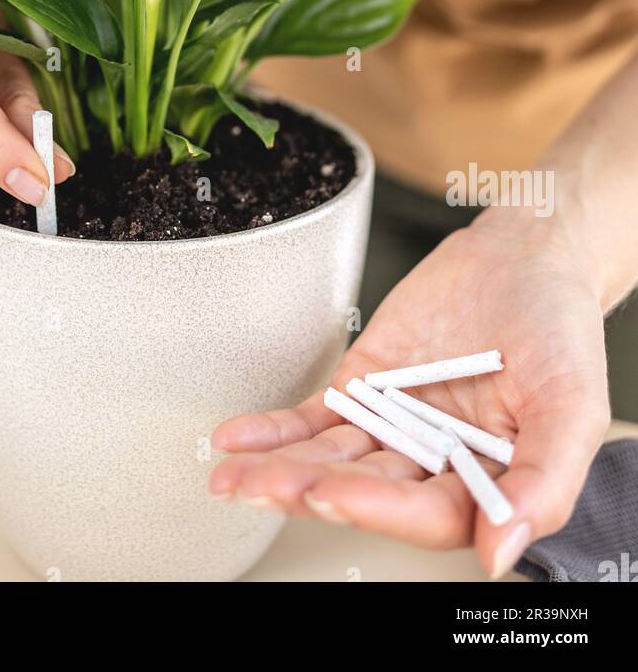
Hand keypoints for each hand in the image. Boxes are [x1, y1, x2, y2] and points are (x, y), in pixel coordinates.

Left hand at [209, 212, 609, 577]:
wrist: (527, 255)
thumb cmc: (560, 329)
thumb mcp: (572, 405)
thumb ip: (544, 482)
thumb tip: (501, 552)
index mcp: (486, 483)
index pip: (426, 515)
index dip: (378, 510)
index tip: (333, 494)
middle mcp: (434, 463)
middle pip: (366, 490)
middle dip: (312, 489)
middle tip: (266, 486)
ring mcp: (394, 425)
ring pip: (330, 459)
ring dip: (280, 469)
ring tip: (233, 475)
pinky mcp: (363, 387)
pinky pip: (314, 417)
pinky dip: (274, 430)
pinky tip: (237, 441)